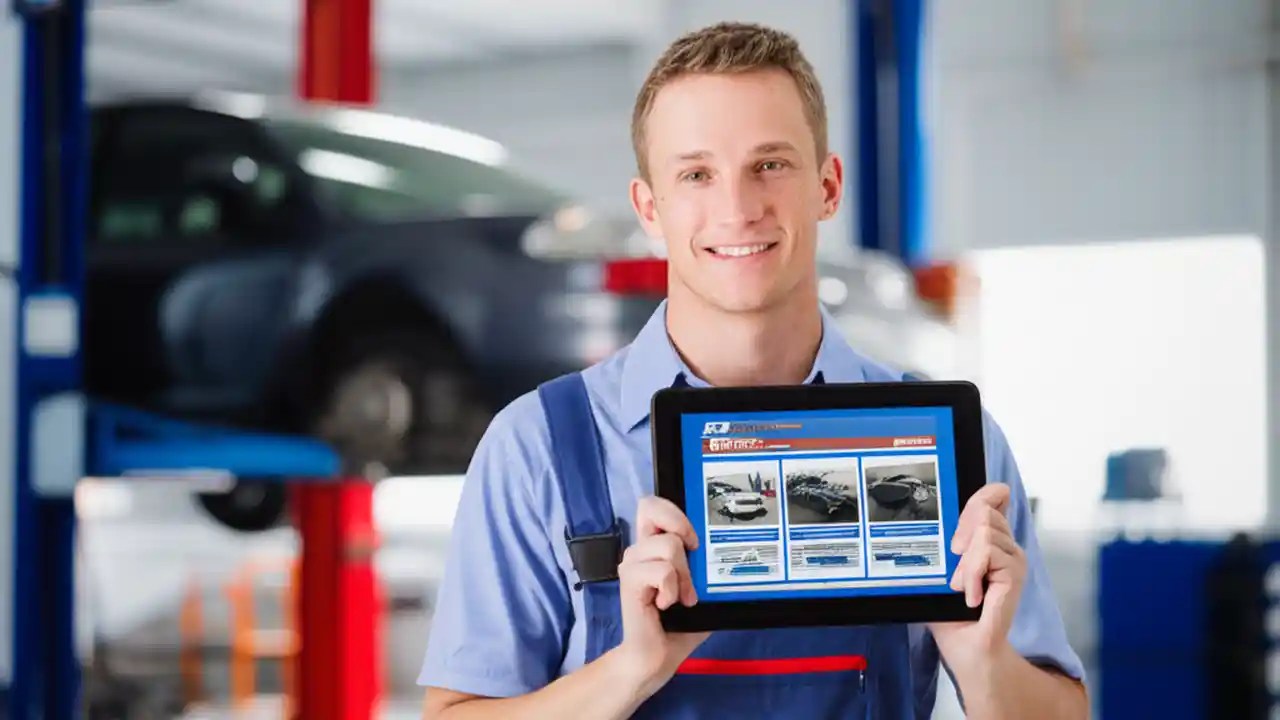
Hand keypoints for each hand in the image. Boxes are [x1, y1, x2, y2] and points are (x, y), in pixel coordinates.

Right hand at [616, 496, 710, 696]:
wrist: (657, 657)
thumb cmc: (680, 623)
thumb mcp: (701, 589)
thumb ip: (706, 566)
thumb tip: (731, 550)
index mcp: (653, 546)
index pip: (652, 505)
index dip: (674, 512)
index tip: (693, 541)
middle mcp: (639, 550)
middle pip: (650, 507)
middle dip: (680, 528)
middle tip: (692, 554)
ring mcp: (632, 564)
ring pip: (668, 545)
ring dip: (684, 574)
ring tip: (683, 597)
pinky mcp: (629, 582)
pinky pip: (662, 571)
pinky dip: (673, 589)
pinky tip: (666, 605)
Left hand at [928, 484, 1026, 662]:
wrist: (969, 651)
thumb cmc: (953, 617)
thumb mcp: (940, 574)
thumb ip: (942, 548)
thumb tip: (930, 516)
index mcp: (989, 542)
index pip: (993, 498)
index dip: (983, 493)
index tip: (962, 520)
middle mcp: (1005, 546)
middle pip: (983, 509)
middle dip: (961, 534)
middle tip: (955, 569)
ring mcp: (1012, 559)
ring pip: (984, 530)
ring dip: (964, 562)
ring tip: (962, 588)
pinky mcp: (1015, 573)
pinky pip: (988, 551)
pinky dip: (972, 574)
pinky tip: (972, 596)